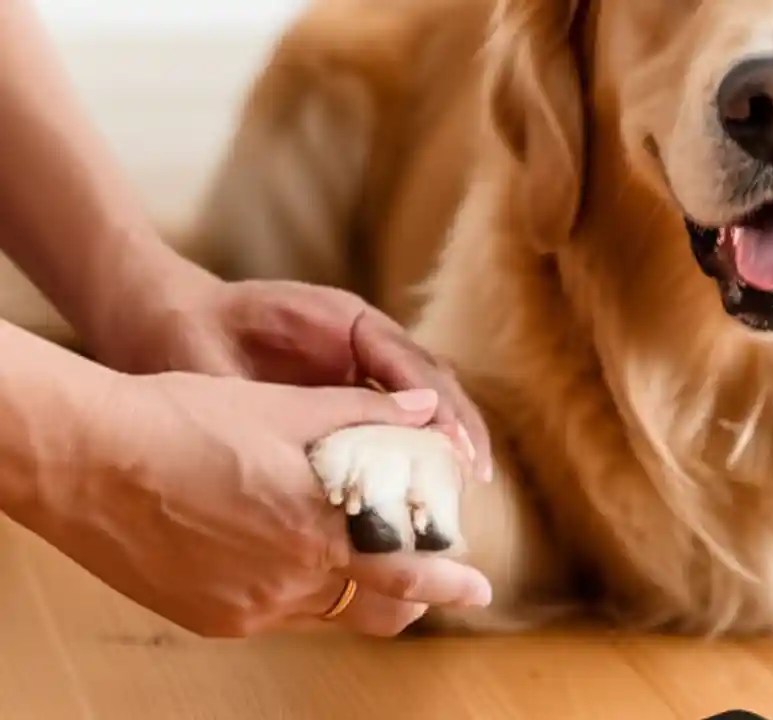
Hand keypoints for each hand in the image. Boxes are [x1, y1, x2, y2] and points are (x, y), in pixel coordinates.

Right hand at [16, 371, 491, 637]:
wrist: (86, 459)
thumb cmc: (182, 419)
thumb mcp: (279, 406)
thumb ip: (362, 413)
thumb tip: (423, 410)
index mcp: (316, 520)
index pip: (404, 566)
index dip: (445, 582)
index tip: (478, 588)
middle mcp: (289, 575)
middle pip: (373, 603)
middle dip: (406, 593)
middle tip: (419, 573)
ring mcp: (249, 605)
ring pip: (325, 609)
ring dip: (347, 586)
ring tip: (342, 551)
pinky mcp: (213, 618)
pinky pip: (275, 613)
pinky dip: (294, 587)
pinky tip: (276, 550)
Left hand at [89, 271, 491, 482]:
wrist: (163, 320)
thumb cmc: (191, 335)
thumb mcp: (225, 369)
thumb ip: (275, 401)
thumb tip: (312, 447)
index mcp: (345, 319)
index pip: (411, 364)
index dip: (439, 408)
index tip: (457, 451)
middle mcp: (364, 339)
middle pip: (432, 380)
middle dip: (459, 426)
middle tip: (475, 477)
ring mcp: (360, 362)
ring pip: (424, 398)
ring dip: (446, 441)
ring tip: (461, 491)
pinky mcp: (350, 388)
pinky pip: (396, 417)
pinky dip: (414, 451)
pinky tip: (418, 492)